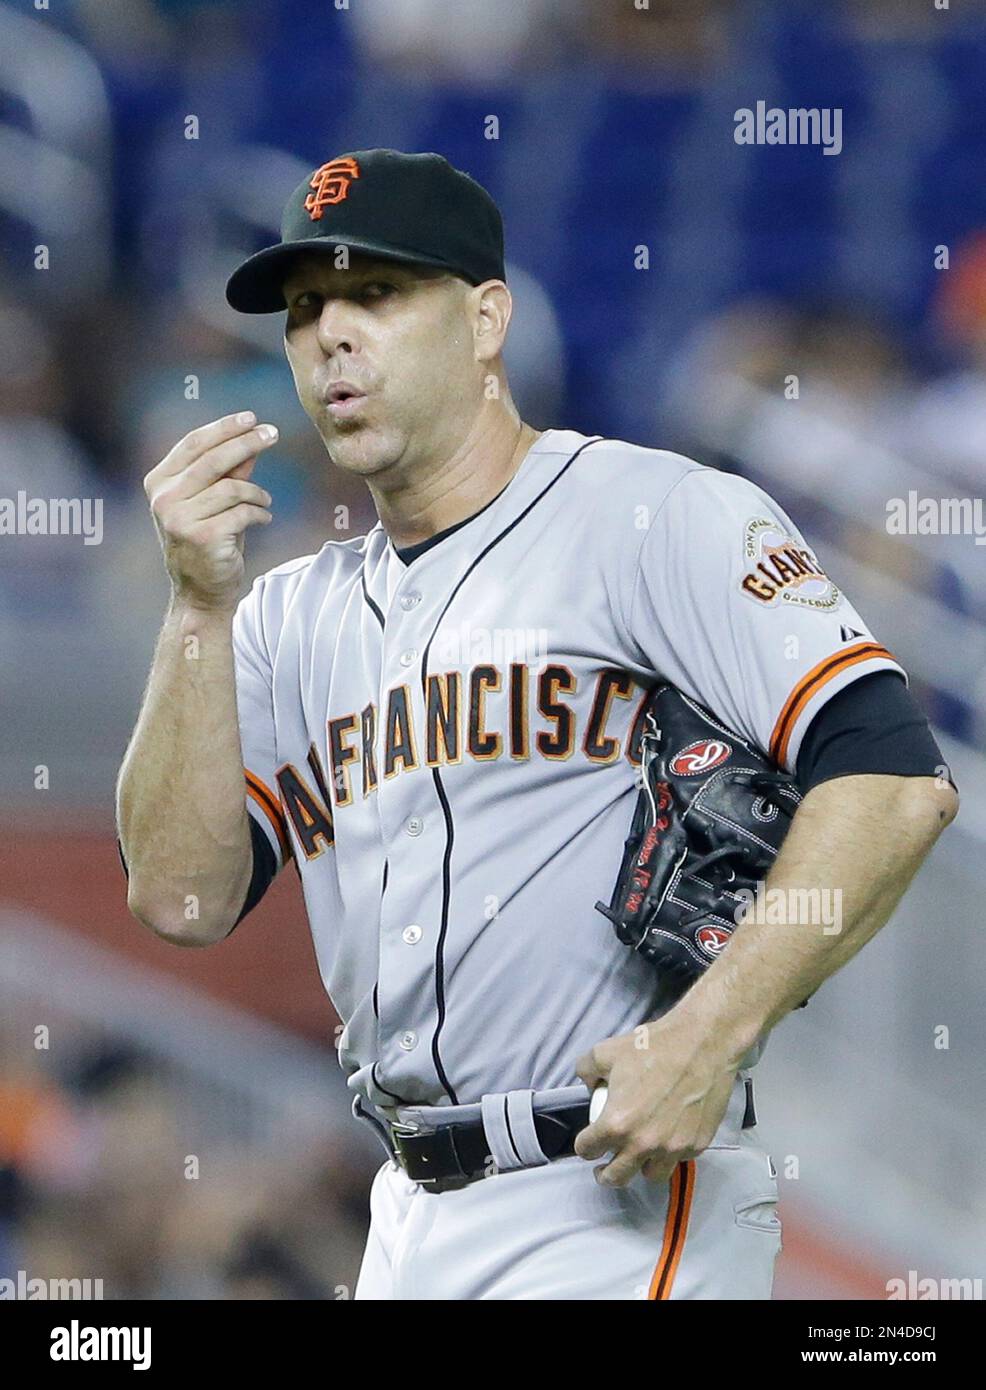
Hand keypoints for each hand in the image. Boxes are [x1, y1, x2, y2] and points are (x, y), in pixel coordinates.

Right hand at [144, 412, 277, 611]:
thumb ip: (229, 471)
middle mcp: (163, 499)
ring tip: (266, 501)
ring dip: (257, 492)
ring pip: (231, 488)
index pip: (193, 444)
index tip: (252, 418)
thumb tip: (251, 437)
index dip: (224, 427)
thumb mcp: (214, 501)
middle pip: (212, 460)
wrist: (200, 592)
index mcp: (158, 483)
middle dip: (246, 442)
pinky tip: (263, 519)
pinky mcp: (202, 537)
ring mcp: (179, 519)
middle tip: (272, 434)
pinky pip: (242, 513)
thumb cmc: (208, 541)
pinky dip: (259, 513)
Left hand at [573, 1010, 738, 1186]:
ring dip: (641, 1167)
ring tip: (639, 1154)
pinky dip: (669, 1152)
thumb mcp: (606, 1051)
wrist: (702, 1044)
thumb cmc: (654, 1046)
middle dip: (605, 1174)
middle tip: (604, 1167)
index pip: (588, 1150)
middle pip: (616, 1178)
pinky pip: (677, 1159)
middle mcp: (643, 1143)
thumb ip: (586, 1070)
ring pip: (650, 1175)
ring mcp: (672, 1148)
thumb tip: (589, 1086)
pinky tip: (667, 1135)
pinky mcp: (697, 1145)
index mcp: (617, 1123)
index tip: (589, 1142)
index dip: (584, 1146)